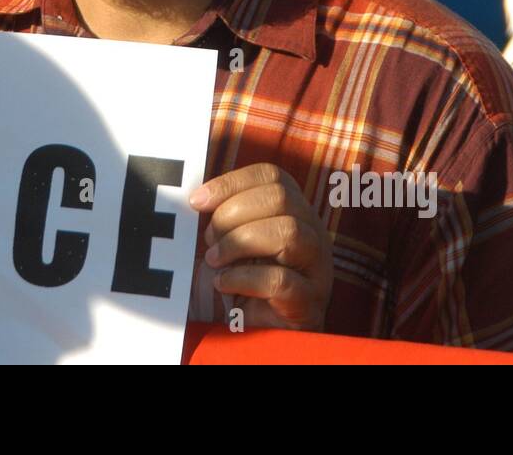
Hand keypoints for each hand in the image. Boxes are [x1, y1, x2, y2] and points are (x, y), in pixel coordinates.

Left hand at [189, 162, 332, 329]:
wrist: (266, 335)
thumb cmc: (246, 283)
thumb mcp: (235, 243)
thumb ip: (223, 217)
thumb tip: (195, 196)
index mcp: (296, 211)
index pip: (272, 176)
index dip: (231, 182)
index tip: (197, 201)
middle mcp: (314, 232)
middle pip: (280, 198)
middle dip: (232, 213)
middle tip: (208, 238)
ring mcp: (317, 268)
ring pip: (288, 232)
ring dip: (239, 242)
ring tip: (213, 260)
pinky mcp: (309, 302)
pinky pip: (280, 280)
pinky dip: (242, 278)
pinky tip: (222, 284)